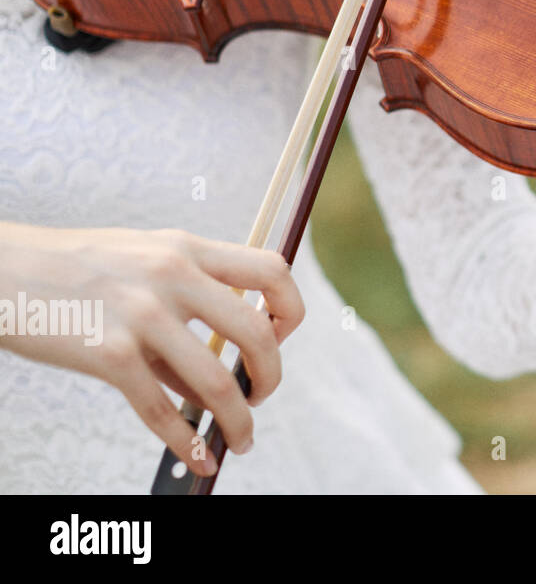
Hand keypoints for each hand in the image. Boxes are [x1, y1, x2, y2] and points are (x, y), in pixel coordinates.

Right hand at [0, 223, 302, 475]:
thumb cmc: (74, 272)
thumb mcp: (140, 262)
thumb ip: (186, 302)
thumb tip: (220, 376)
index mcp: (186, 248)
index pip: (272, 269)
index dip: (290, 308)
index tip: (282, 335)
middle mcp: (172, 275)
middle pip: (258, 332)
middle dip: (271, 375)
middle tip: (262, 394)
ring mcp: (142, 315)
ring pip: (218, 381)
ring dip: (239, 420)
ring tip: (241, 438)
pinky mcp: (109, 355)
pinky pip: (162, 410)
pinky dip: (187, 443)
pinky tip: (199, 458)